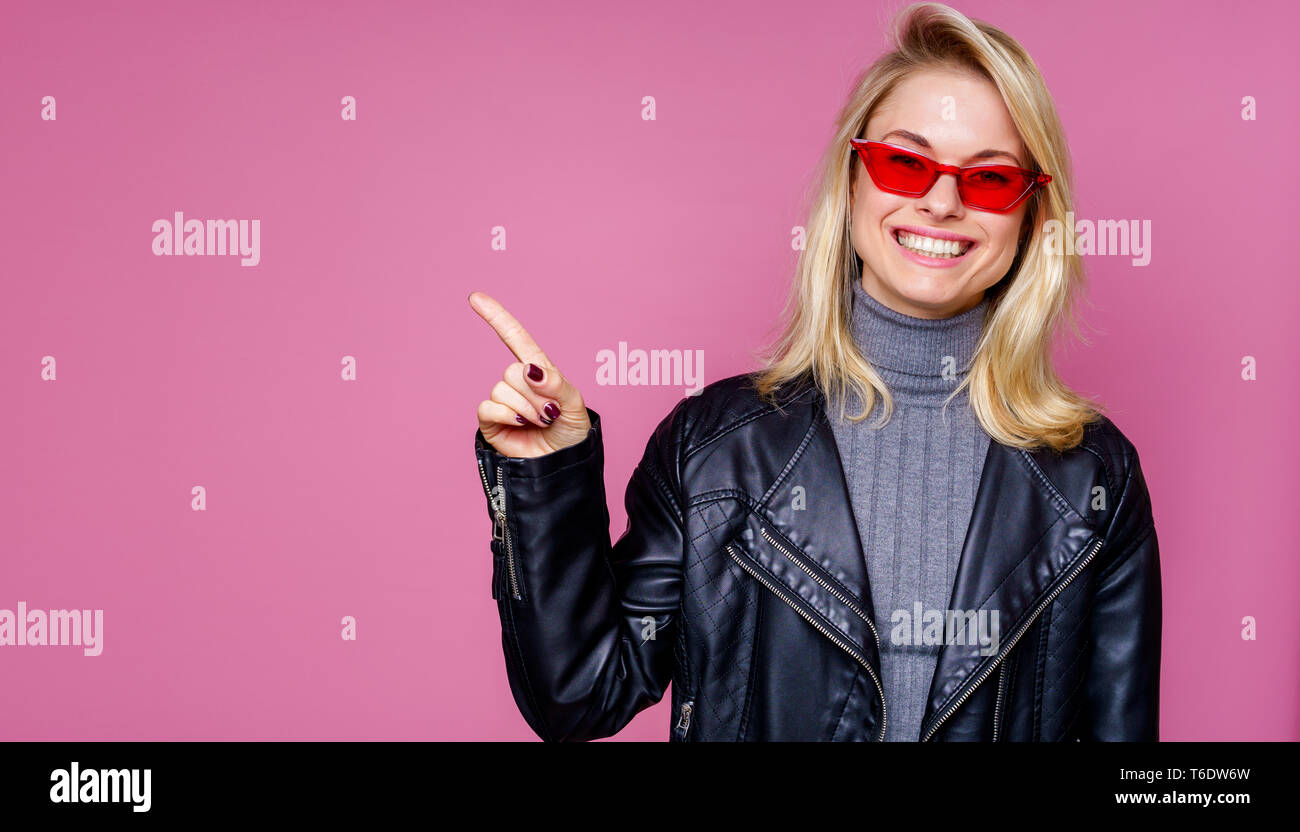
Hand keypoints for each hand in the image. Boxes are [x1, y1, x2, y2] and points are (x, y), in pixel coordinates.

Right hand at [468, 291, 591, 458]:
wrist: (563, 464)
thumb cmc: (571, 432)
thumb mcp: (575, 403)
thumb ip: (556, 383)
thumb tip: (530, 370)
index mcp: (538, 370)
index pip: (515, 338)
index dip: (496, 317)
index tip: (475, 298)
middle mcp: (517, 382)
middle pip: (512, 370)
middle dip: (535, 394)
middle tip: (550, 412)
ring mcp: (502, 401)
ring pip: (502, 389)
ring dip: (526, 408)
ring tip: (541, 421)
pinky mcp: (490, 421)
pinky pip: (489, 407)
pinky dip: (507, 415)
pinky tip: (520, 424)